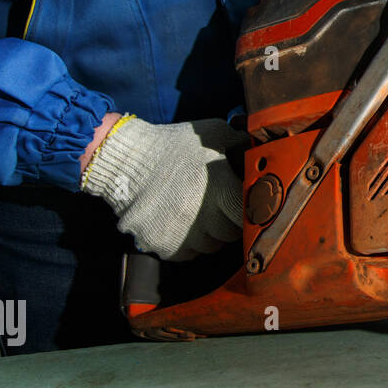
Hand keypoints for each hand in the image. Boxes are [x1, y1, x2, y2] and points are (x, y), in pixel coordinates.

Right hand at [80, 116, 248, 260]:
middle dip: (229, 221)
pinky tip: (180, 222)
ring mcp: (181, 233)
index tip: (242, 202)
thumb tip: (261, 152)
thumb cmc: (174, 144)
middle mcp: (203, 216)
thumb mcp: (214, 133)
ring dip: (209, 234)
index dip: (248, 210)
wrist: (126, 159)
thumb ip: (241, 144)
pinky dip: (187, 243)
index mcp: (220, 190)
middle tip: (218, 205)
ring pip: (210, 246)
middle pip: (231, 234)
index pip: (249, 215)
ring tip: (198, 212)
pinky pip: (187, 254)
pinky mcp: (162, 245)